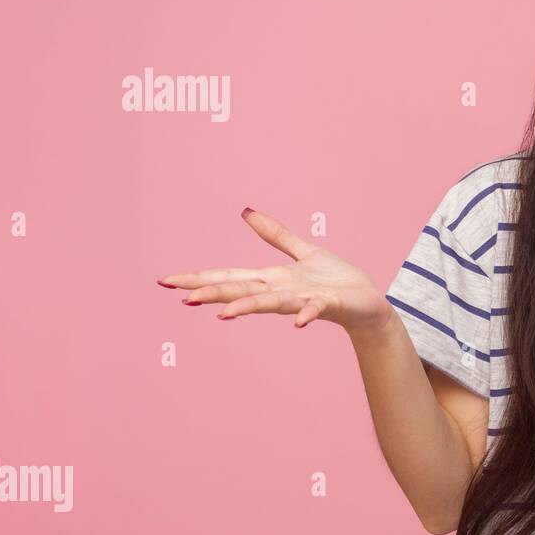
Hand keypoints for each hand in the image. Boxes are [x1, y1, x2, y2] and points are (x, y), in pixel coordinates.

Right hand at [156, 207, 394, 334]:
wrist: (368, 304)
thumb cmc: (337, 281)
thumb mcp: (304, 251)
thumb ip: (275, 235)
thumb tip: (246, 211)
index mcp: (273, 279)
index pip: (229, 277)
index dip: (199, 277)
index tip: (166, 281)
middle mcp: (282, 292)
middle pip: (242, 291)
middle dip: (213, 293)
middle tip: (182, 297)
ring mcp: (303, 300)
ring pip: (270, 303)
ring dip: (248, 308)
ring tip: (222, 314)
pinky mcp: (329, 305)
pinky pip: (315, 309)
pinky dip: (306, 314)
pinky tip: (298, 322)